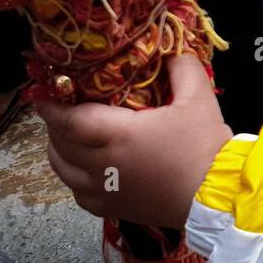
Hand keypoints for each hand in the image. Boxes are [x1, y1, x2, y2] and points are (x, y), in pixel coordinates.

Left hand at [37, 55, 230, 228]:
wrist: (218, 198)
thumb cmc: (204, 148)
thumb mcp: (198, 99)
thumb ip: (183, 69)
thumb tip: (173, 53)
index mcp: (118, 135)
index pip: (69, 120)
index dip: (51, 107)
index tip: (44, 95)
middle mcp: (103, 165)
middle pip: (60, 145)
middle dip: (53, 126)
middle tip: (58, 110)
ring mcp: (106, 191)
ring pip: (64, 173)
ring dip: (59, 152)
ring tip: (66, 138)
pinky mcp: (115, 210)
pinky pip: (80, 196)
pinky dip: (74, 180)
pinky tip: (84, 172)